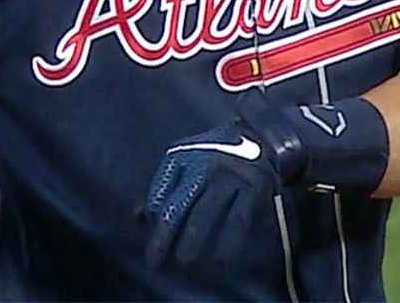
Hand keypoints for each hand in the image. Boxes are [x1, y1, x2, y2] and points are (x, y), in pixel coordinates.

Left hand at [140, 100, 284, 268]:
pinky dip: (229, 241)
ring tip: (185, 262)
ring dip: (194, 239)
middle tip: (155, 263)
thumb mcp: (185, 159)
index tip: (147, 237)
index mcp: (184, 157)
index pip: (161, 189)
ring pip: (205, 212)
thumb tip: (138, 218)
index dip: (151, 213)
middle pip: (179, 205)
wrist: (261, 135)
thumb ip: (162, 186)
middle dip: (164, 236)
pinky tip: (222, 259)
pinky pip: (238, 218)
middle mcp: (204, 165)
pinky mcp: (253, 188)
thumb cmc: (214, 156)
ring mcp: (229, 176)